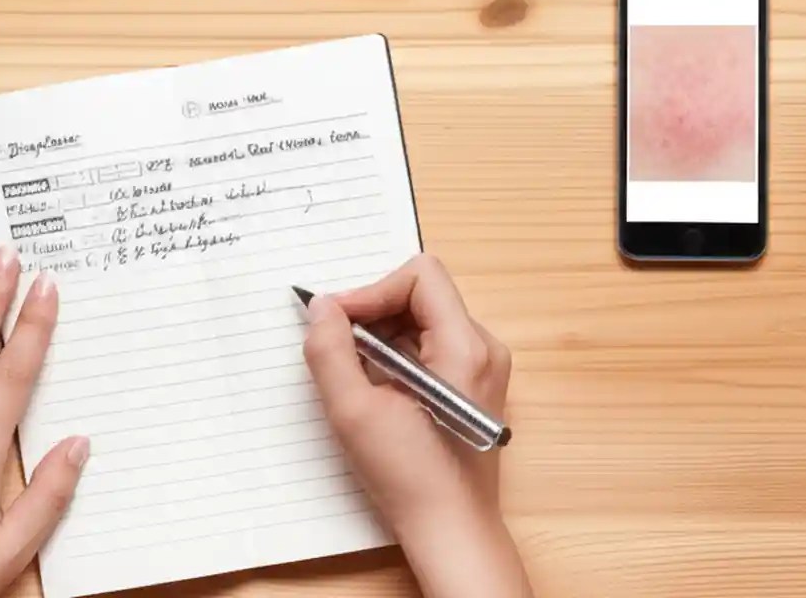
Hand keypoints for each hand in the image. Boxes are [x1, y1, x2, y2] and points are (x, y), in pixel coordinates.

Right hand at [302, 254, 530, 597]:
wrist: (451, 529)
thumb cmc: (409, 477)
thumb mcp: (353, 412)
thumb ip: (330, 351)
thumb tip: (322, 308)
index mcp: (465, 347)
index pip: (420, 276)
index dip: (371, 290)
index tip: (336, 322)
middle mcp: (483, 348)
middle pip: (422, 295)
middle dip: (373, 313)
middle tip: (338, 347)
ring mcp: (481, 367)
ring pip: (423, 320)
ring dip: (381, 336)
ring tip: (355, 374)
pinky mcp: (472, 385)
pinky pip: (430, 346)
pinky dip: (396, 356)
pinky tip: (375, 389)